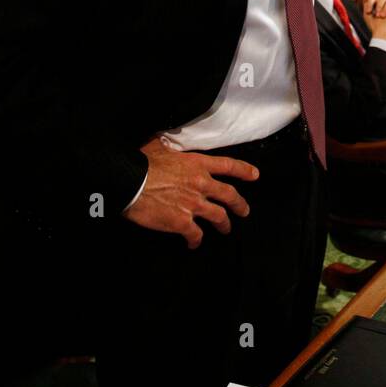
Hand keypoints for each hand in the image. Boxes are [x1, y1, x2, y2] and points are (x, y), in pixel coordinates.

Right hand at [122, 138, 256, 247]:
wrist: (130, 182)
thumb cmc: (142, 162)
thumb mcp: (160, 146)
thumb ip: (171, 147)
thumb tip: (165, 142)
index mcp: (197, 164)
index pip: (228, 166)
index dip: (244, 170)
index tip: (255, 175)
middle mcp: (201, 184)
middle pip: (230, 195)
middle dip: (240, 204)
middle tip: (244, 211)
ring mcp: (194, 204)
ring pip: (219, 217)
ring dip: (224, 225)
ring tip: (225, 229)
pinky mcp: (182, 222)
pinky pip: (196, 235)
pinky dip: (196, 241)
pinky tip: (193, 244)